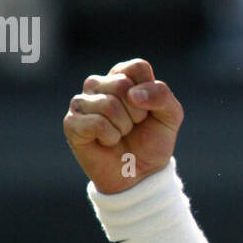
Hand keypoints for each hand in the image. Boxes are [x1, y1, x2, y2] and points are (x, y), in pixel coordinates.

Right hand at [63, 57, 183, 193]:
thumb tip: (133, 93)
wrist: (140, 174)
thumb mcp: (170, 116)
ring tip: (121, 134)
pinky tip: (108, 142)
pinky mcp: (71, 123)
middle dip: (137, 112)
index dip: (150, 93)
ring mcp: (82, 102)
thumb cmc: (152, 141)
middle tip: (133, 126)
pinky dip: (110, 137)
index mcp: (121, 76)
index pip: (137, 67)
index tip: (147, 110)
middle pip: (122, 84)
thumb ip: (161, 96)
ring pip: (109, 104)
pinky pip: (97, 123)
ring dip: (123, 127)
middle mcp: (98, 84)